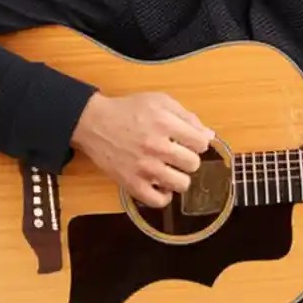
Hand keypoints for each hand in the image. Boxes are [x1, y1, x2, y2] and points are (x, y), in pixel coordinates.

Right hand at [71, 92, 214, 207]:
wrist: (94, 123)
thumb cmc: (128, 110)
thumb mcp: (160, 101)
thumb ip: (187, 116)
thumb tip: (208, 135)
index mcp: (165, 123)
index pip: (201, 143)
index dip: (198, 142)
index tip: (190, 142)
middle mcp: (156, 146)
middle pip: (193, 164)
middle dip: (189, 159)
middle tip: (178, 155)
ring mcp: (144, 167)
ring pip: (181, 184)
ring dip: (180, 178)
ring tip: (171, 170)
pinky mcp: (131, 183)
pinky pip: (158, 201)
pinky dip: (164, 196)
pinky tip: (161, 185)